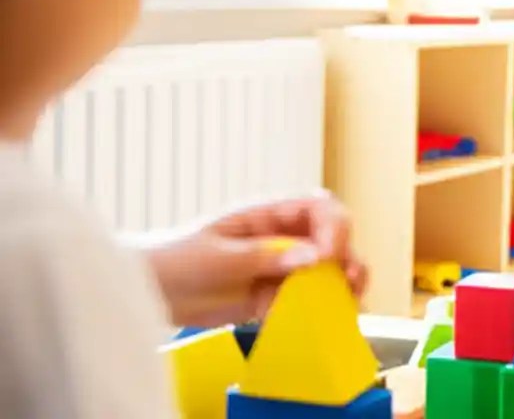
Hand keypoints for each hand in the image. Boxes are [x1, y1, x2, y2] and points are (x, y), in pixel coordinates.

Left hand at [140, 190, 367, 326]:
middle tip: (350, 280)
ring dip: (344, 281)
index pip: (317, 209)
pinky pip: (308, 298)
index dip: (332, 228)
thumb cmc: (175, 260)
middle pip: (332, 237)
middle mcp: (283, 237)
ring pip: (327, 268)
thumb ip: (263, 256)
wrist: (149, 292)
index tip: (326, 256)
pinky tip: (333, 316)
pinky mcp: (275, 295)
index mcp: (268, 215)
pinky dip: (325, 306)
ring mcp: (281, 267)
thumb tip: (310, 257)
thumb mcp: (217, 256)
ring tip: (352, 300)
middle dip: (347, 255)